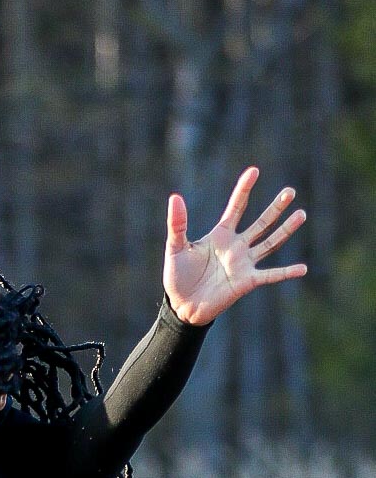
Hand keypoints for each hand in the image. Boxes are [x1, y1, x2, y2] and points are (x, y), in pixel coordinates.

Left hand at [163, 166, 306, 325]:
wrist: (182, 306)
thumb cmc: (178, 277)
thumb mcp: (176, 248)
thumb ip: (177, 224)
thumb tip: (175, 198)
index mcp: (221, 235)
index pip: (236, 207)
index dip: (244, 189)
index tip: (254, 171)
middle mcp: (237, 246)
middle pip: (261, 222)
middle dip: (275, 207)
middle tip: (290, 191)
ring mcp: (244, 263)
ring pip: (270, 243)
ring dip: (286, 230)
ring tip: (301, 214)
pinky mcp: (247, 281)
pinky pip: (271, 275)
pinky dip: (286, 272)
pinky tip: (303, 269)